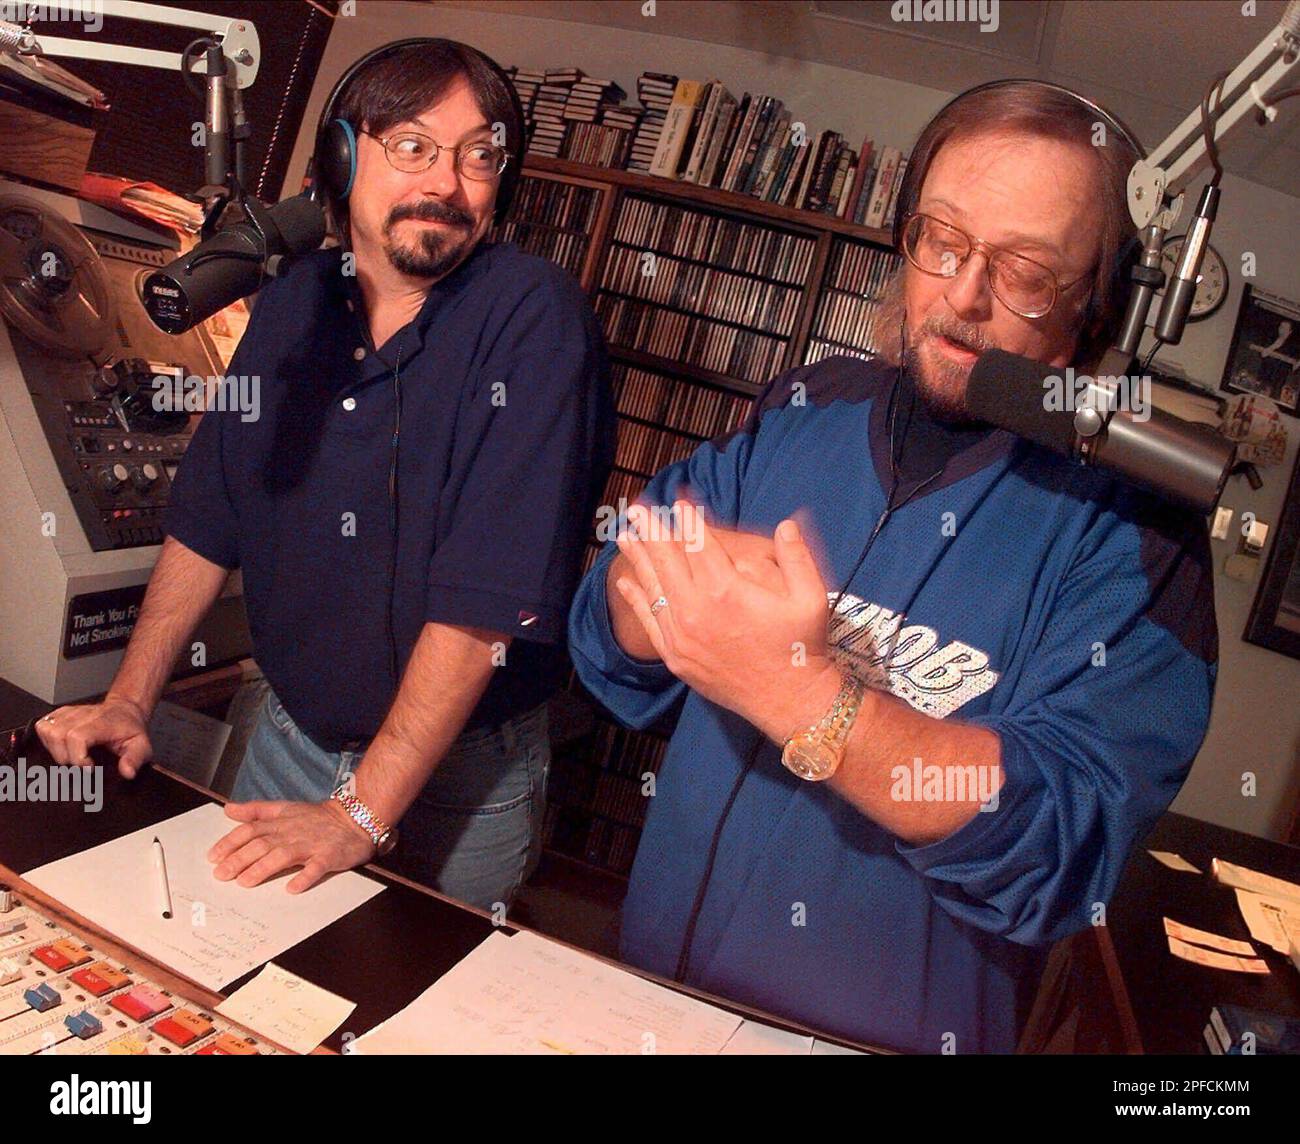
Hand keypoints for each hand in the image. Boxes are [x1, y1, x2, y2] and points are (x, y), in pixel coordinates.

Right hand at [33, 695, 152, 777]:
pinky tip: (61, 747)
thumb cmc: (130, 729)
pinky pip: (43, 726)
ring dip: (56, 750)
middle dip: (67, 758)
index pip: (77, 737)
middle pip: (58, 736)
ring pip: (48, 731)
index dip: (78, 757)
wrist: (124, 711)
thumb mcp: (141, 745)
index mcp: (102, 722)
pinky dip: (48, 740)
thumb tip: (127, 773)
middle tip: (82, 764)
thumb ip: (135, 759)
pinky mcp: (59, 713)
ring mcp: (69, 712)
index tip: (90, 768)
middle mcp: (83, 714)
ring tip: (72, 757)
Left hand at [208, 799, 375, 892]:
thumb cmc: (318, 818)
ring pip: (283, 855)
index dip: (230, 842)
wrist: (356, 818)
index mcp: (281, 822)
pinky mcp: (330, 856)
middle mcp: (293, 832)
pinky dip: (305, 877)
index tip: (213, 857)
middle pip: (262, 844)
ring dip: (263, 868)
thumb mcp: (286, 808)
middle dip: (239, 859)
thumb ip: (256, 811)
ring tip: (245, 882)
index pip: (250, 830)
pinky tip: (292, 888)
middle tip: (221, 875)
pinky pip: (317, 867)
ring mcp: (311, 844)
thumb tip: (229, 809)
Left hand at [614, 501, 840, 742]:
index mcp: (726, 590)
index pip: (698, 543)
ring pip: (654, 588)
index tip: (679, 499)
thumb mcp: (811, 597)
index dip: (688, 518)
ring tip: (625, 535)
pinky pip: (649, 622)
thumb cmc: (802, 645)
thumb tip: (786, 523)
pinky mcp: (676, 657)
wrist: (789, 700)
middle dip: (652, 530)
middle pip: (667, 560)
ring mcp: (681, 635)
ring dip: (639, 559)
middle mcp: (696, 610)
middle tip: (638, 508)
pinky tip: (626, 583)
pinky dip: (636, 599)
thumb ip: (797, 556)